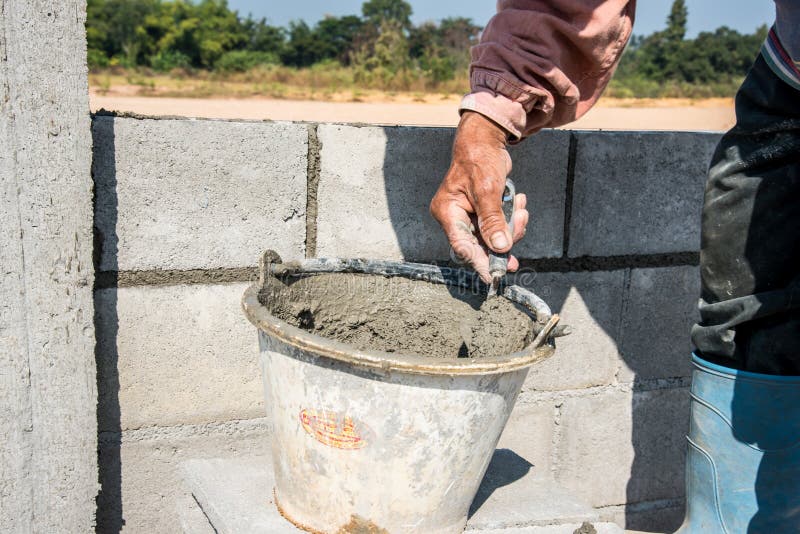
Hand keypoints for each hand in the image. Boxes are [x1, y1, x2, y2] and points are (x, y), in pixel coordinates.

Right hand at [430, 111, 528, 282]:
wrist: (485, 140)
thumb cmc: (480, 159)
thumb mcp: (488, 190)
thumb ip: (493, 221)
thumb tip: (501, 247)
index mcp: (448, 212)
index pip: (462, 245)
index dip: (479, 262)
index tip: (494, 278)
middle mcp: (455, 217)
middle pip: (479, 245)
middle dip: (502, 244)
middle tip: (517, 258)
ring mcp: (468, 215)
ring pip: (492, 237)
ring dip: (511, 227)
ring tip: (521, 209)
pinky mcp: (481, 212)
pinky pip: (498, 226)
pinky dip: (511, 219)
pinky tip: (518, 203)